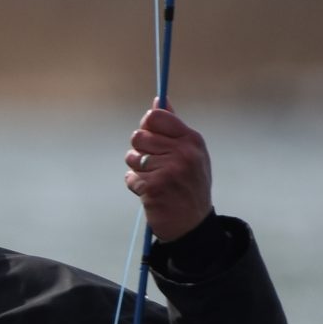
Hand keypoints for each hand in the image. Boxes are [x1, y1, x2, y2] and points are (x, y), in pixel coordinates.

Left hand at [126, 99, 213, 243]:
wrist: (192, 224)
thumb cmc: (188, 184)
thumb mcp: (189, 152)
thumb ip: (173, 126)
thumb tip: (160, 99)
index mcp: (192, 140)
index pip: (156, 117)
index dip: (147, 125)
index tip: (150, 134)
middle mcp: (183, 153)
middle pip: (139, 136)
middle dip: (140, 150)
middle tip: (155, 165)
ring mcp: (169, 170)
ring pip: (132, 157)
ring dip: (138, 169)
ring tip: (155, 179)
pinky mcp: (154, 187)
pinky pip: (130, 177)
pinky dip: (136, 186)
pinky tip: (151, 193)